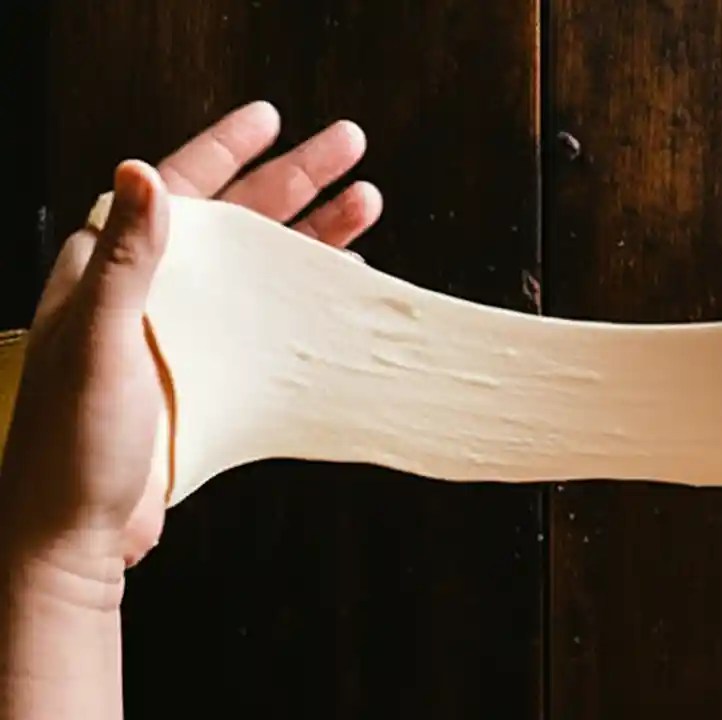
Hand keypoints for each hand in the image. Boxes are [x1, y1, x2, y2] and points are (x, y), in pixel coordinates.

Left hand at [0, 101, 382, 570]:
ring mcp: (183, 331)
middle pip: (233, 217)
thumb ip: (126, 259)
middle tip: (348, 147)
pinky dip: (304, 292)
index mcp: (110, 270)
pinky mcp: (208, 371)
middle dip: (292, 178)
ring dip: (311, 233)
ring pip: (258, 264)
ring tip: (365, 204)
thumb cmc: (73, 446)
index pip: (174, 186)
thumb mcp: (101, 343)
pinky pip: (266, 316)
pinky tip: (340, 281)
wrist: (76, 535)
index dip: (223, 147)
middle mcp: (150, 290)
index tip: (270, 119)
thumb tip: (143, 172)